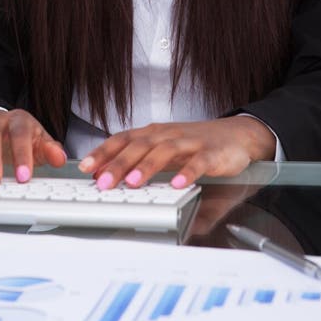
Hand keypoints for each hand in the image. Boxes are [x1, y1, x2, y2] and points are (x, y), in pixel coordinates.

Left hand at [78, 116, 275, 189]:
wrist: (235, 135)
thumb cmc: (194, 145)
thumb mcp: (164, 152)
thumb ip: (141, 165)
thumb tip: (111, 183)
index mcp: (153, 135)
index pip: (123, 139)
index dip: (104, 152)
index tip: (85, 167)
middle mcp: (168, 135)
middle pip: (139, 146)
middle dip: (119, 164)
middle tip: (103, 182)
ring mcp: (190, 143)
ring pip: (165, 151)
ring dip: (148, 166)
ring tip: (134, 182)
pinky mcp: (212, 153)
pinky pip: (198, 162)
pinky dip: (187, 173)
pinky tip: (178, 185)